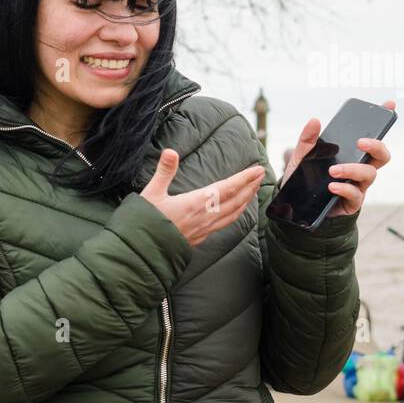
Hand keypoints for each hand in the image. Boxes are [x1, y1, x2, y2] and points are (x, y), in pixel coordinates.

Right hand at [142, 149, 265, 246]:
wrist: (142, 250)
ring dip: (246, 200)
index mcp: (196, 203)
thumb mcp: (152, 193)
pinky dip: (236, 214)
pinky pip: (225, 224)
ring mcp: (204, 229)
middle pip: (236, 200)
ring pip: (233, 214)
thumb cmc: (145, 222)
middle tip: (261, 174)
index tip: (257, 169)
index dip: (244, 178)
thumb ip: (164, 171)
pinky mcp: (200, 238)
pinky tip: (236, 211)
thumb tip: (170, 152)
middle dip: (250, 186)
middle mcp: (205, 217)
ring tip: (254, 190)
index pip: (227, 188)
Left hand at [281, 100, 395, 217]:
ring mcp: (358, 185)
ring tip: (333, 171)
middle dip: (376, 146)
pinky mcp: (351, 202)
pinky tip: (332, 186)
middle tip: (361, 142)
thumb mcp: (302, 157)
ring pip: (369, 174)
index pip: (372, 137)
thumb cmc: (306, 179)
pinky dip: (345, 188)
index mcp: (352, 155)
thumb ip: (308, 140)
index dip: (383, 121)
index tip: (390, 104)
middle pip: (382, 156)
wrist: (296, 207)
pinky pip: (355, 195)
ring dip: (353, 169)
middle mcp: (360, 169)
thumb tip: (315, 120)